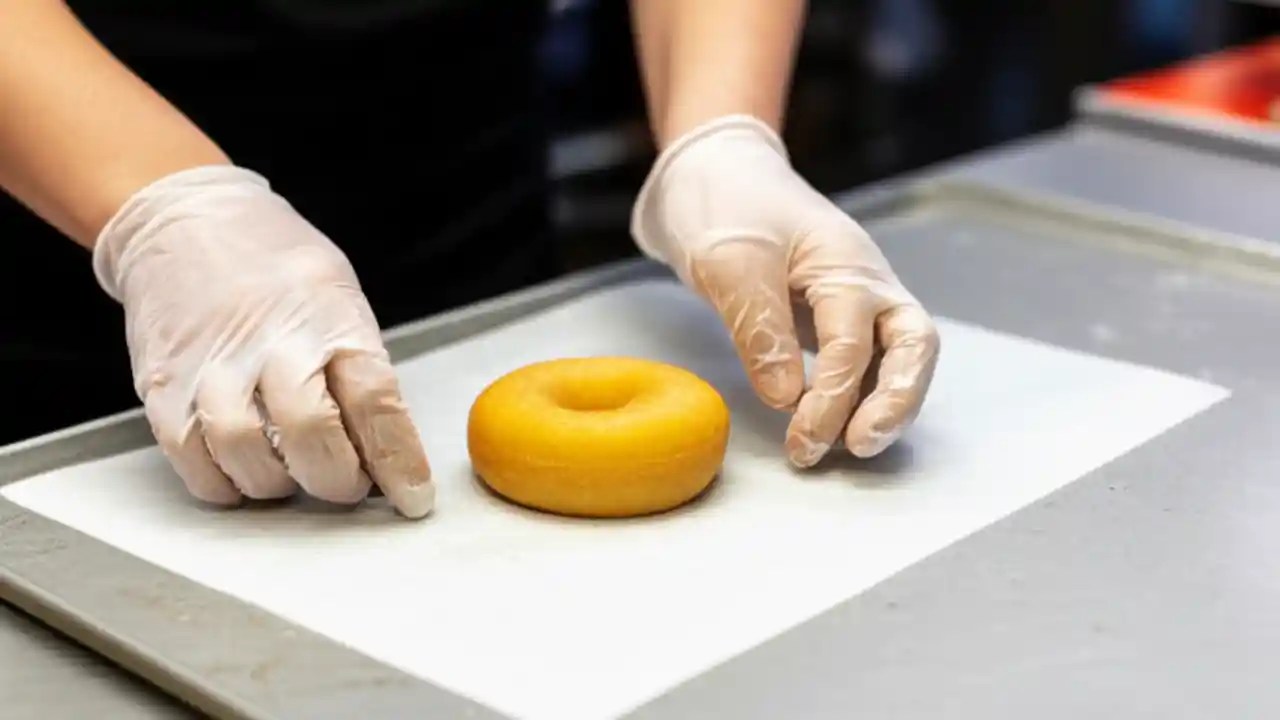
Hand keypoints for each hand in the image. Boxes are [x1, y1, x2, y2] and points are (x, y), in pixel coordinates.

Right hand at [93, 166, 433, 516]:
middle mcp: (271, 342)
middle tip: (346, 482)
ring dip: (280, 484)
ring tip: (292, 470)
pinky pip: (194, 461)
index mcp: (329, 318)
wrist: (184, 220)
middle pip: (312, 436)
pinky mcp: (162, 387)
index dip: (399, 461)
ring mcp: (212, 366)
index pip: (375, 401)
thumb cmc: (273, 265)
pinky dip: (225, 483)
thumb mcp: (338, 295)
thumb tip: (385, 446)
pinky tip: (244, 469)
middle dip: (338, 480)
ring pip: (248, 457)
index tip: (414, 497)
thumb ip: (359, 365)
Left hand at [631, 115, 939, 466]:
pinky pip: (867, 360)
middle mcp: (865, 281)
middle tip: (857, 448)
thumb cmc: (722, 205)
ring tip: (847, 448)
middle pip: (912, 346)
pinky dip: (858, 394)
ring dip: (882, 405)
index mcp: (844, 262)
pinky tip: (832, 423)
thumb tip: (787, 397)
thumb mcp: (729, 263)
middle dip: (895, 403)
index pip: (854, 341)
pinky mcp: (837, 316)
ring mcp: (857, 299)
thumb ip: (760, 328)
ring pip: (898, 357)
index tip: (802, 435)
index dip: (833, 395)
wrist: (710, 172)